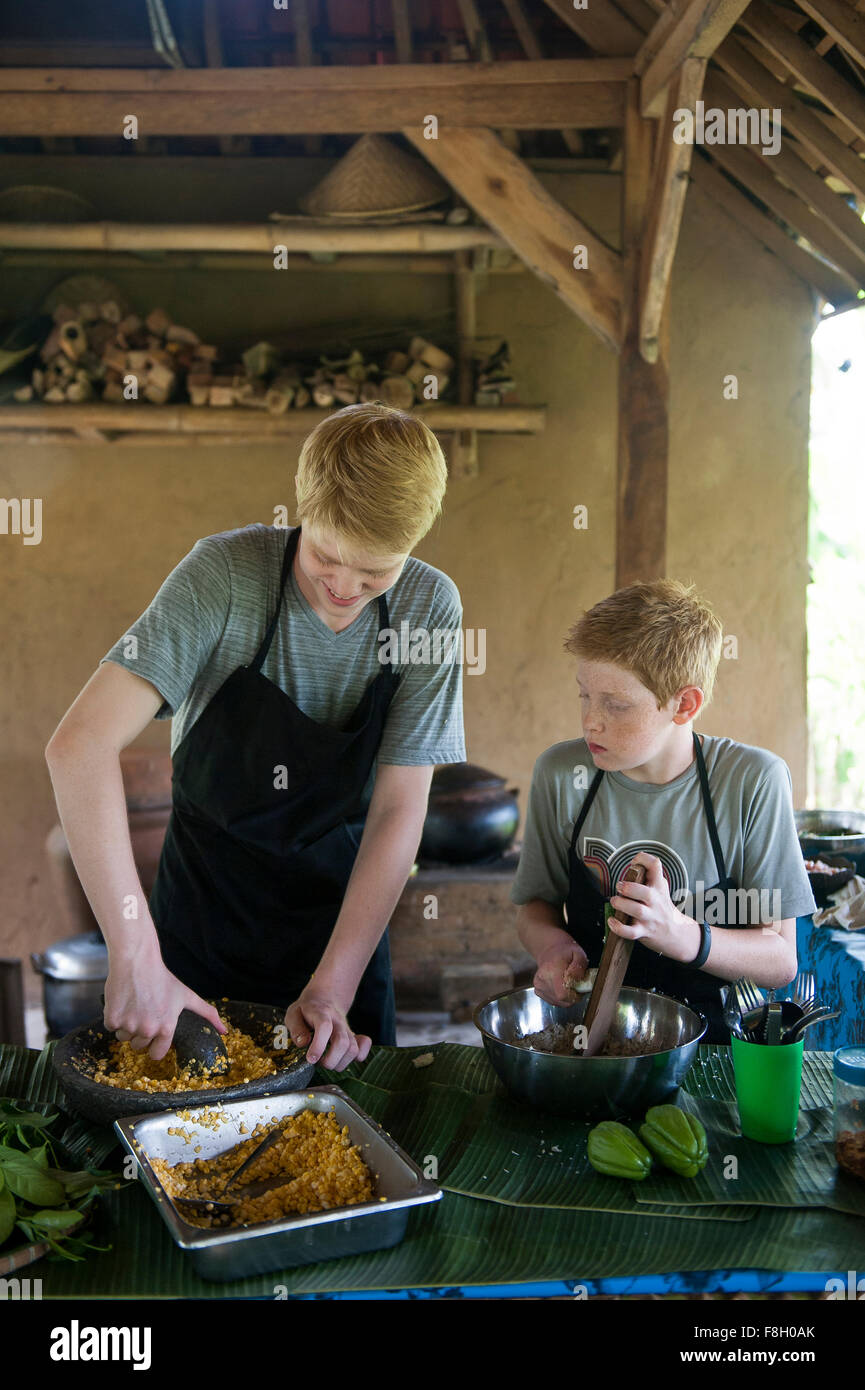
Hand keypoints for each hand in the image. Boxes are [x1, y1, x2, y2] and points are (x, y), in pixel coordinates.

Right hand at [104, 953, 225, 1062]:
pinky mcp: (112, 1019)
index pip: (157, 1054)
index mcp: (166, 1028)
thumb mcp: (187, 996)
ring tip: (134, 1005)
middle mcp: (147, 1030)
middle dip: (140, 1032)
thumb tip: (225, 1031)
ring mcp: (129, 1025)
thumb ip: (208, 1014)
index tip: (153, 1034)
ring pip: (123, 1037)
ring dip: (126, 1025)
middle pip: (138, 1046)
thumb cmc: (163, 979)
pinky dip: (114, 1017)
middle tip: (144, 1012)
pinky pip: (110, 1027)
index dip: (154, 1045)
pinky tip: (123, 1002)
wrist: (137, 962)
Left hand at [284, 988, 371, 1070]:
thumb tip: (303, 1043)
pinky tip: (344, 1058)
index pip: (324, 1028)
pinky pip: (364, 1046)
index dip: (318, 1046)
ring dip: (340, 1063)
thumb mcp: (293, 1014)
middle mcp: (338, 1021)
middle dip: (330, 1060)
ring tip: (327, 1061)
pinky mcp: (355, 1036)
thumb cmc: (306, 1011)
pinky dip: (358, 1057)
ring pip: (353, 1049)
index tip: (311, 1059)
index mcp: (321, 1013)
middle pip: (342, 1042)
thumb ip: (296, 1028)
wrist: (324, 999)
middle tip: (317, 1063)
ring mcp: (348, 1029)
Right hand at [533, 941, 589, 1006]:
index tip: (579, 988)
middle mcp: (542, 979)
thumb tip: (576, 980)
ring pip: (557, 1002)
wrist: (550, 951)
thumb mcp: (578, 954)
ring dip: (566, 997)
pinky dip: (560, 998)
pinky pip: (553, 1001)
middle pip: (561, 1000)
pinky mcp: (538, 990)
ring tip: (568, 984)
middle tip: (576, 985)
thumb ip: (579, 967)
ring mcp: (538, 986)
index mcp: (552, 969)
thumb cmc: (565, 953)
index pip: (562, 994)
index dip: (574, 996)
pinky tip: (561, 986)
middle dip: (572, 996)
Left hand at [607, 853, 699, 960]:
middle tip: (619, 886)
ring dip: (622, 905)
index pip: (656, 865)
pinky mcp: (644, 932)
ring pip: (637, 911)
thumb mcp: (661, 889)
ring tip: (614, 901)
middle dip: (629, 888)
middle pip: (645, 893)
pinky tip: (612, 921)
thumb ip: (650, 878)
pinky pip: (631, 932)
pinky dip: (619, 927)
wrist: (676, 933)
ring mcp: (650, 917)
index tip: (633, 863)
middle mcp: (656, 901)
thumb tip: (633, 867)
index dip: (643, 859)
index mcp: (659, 887)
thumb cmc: (662, 907)